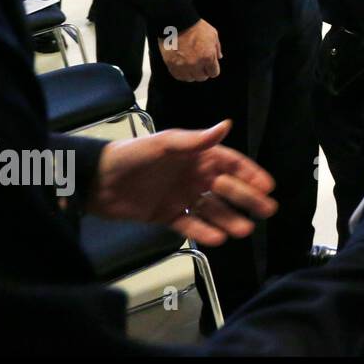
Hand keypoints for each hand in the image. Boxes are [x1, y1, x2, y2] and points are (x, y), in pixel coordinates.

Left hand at [92, 121, 277, 245]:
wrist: (96, 181)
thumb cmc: (132, 156)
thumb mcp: (164, 144)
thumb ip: (196, 140)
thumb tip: (227, 125)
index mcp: (197, 156)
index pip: (231, 164)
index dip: (250, 174)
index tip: (267, 186)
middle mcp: (194, 176)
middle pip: (227, 189)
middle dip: (248, 199)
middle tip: (266, 210)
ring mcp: (182, 197)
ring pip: (212, 210)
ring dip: (229, 219)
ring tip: (244, 230)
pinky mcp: (167, 215)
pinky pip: (190, 224)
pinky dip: (203, 231)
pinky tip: (217, 239)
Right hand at [160, 18, 221, 81]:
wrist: (176, 23)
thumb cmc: (195, 27)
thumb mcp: (213, 34)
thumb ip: (217, 48)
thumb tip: (219, 57)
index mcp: (208, 57)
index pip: (213, 73)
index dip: (212, 69)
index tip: (209, 66)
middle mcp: (196, 64)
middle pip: (202, 77)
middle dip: (202, 71)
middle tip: (199, 64)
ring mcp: (183, 66)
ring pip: (190, 78)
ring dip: (191, 73)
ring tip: (190, 65)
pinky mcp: (172, 65)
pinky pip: (178, 76)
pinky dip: (181, 73)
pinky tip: (182, 66)